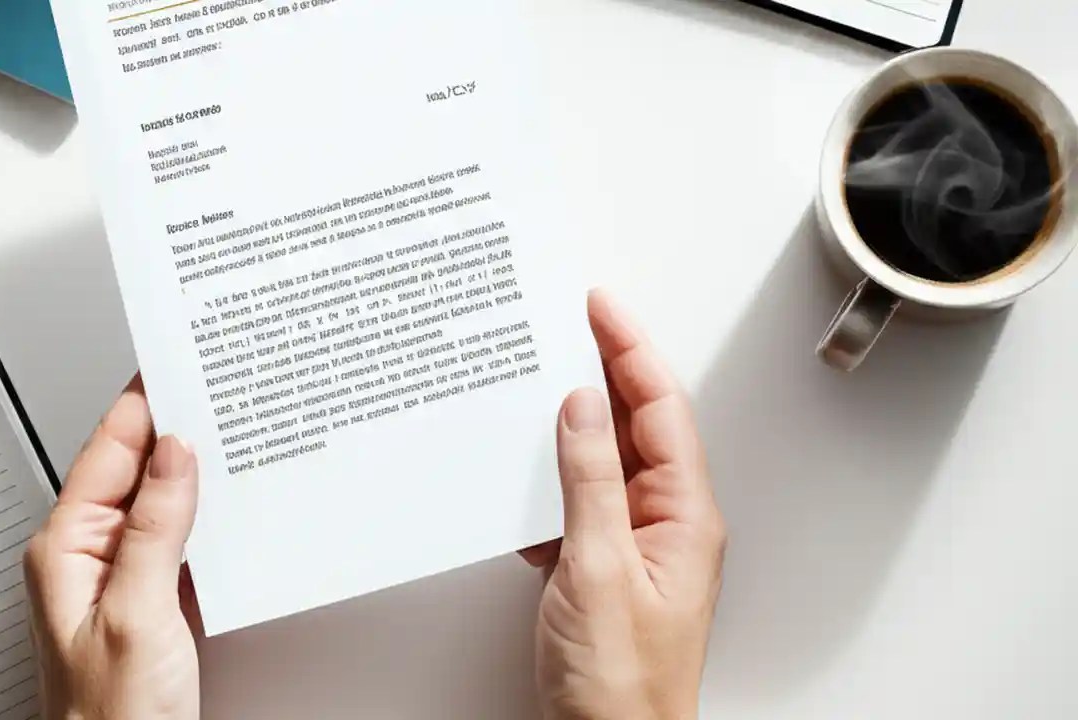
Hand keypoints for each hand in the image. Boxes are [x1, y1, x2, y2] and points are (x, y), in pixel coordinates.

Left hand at [23, 374, 201, 719]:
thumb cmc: (111, 718)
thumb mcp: (137, 613)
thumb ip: (156, 529)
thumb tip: (174, 454)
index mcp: (67, 546)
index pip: (109, 450)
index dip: (145, 401)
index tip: (175, 360)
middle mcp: (90, 553)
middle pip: (137, 467)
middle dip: (177, 425)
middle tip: (218, 382)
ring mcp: (123, 574)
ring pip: (164, 499)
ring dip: (197, 468)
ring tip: (235, 429)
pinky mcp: (153, 595)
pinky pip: (181, 535)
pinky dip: (208, 513)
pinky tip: (233, 499)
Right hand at [526, 290, 726, 719]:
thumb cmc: (621, 682)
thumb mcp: (596, 568)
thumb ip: (588, 480)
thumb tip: (581, 405)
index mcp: (683, 515)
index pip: (661, 408)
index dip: (630, 349)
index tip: (601, 306)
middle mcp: (665, 522)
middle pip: (638, 424)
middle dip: (604, 370)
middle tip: (570, 320)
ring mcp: (633, 543)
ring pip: (603, 459)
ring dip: (572, 422)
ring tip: (539, 380)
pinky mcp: (601, 565)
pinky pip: (578, 500)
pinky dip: (550, 477)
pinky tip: (525, 470)